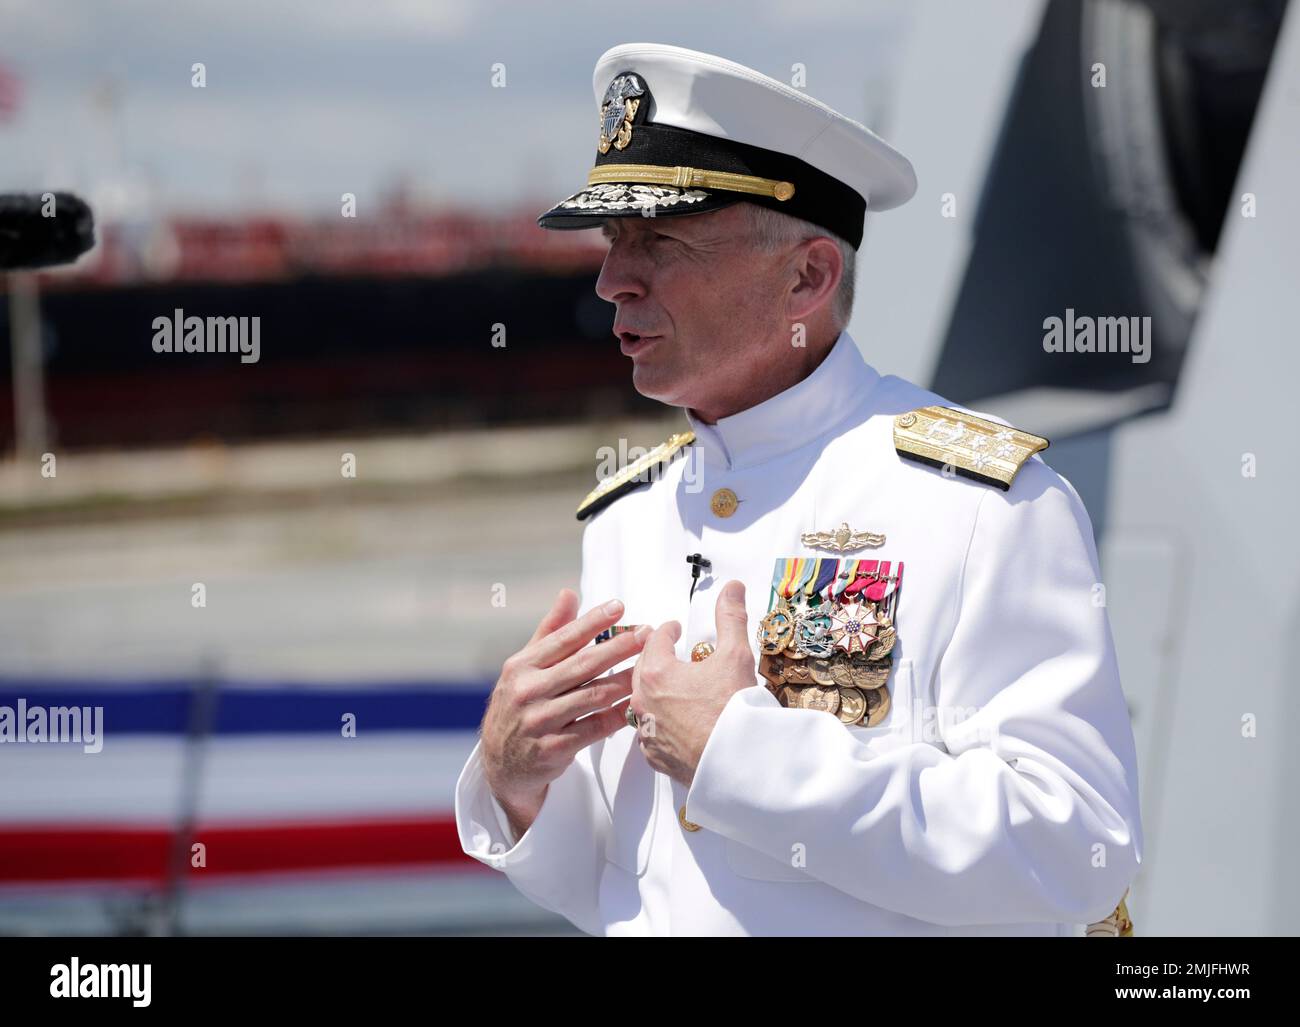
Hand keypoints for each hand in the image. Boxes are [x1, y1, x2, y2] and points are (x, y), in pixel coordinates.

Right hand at [481, 589, 649, 837]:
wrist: (499, 762)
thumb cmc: (519, 704)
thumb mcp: (525, 667)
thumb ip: (550, 631)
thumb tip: (569, 593)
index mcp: (521, 666)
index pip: (563, 638)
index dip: (593, 621)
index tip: (620, 607)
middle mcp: (528, 691)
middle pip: (583, 665)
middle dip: (618, 647)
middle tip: (646, 634)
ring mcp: (540, 722)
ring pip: (593, 696)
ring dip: (625, 681)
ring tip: (650, 668)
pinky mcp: (553, 749)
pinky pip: (594, 728)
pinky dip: (618, 715)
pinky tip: (637, 704)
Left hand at [628, 579, 755, 787]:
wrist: (737, 764)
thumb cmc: (733, 709)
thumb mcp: (735, 655)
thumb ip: (731, 618)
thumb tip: (732, 588)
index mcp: (656, 673)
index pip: (655, 641)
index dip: (666, 630)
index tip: (673, 628)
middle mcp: (643, 701)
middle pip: (641, 670)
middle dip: (654, 657)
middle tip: (666, 651)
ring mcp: (647, 731)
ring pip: (642, 703)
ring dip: (653, 691)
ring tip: (670, 686)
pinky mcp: (655, 756)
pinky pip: (649, 732)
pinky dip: (658, 722)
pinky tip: (671, 721)